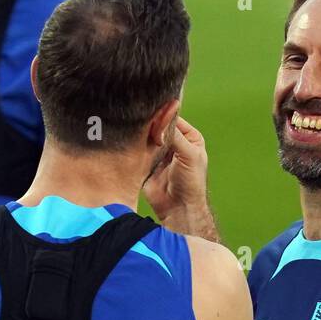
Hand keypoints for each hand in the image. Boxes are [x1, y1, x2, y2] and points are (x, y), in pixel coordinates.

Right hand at [142, 116, 211, 231]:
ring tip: (134, 129)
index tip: (153, 112)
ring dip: (142, 135)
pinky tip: (129, 141)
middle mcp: (174, 142)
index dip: (164, 115)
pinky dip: (135, 146)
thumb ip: (175, 136)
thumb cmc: (191, 182)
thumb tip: (160, 119)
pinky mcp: (147, 162)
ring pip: (148, 137)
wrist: (177, 207)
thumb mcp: (188, 154)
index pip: (174, 119)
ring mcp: (159, 152)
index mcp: (189, 137)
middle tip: (141, 121)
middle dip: (151, 124)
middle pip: (159, 126)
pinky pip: (139, 150)